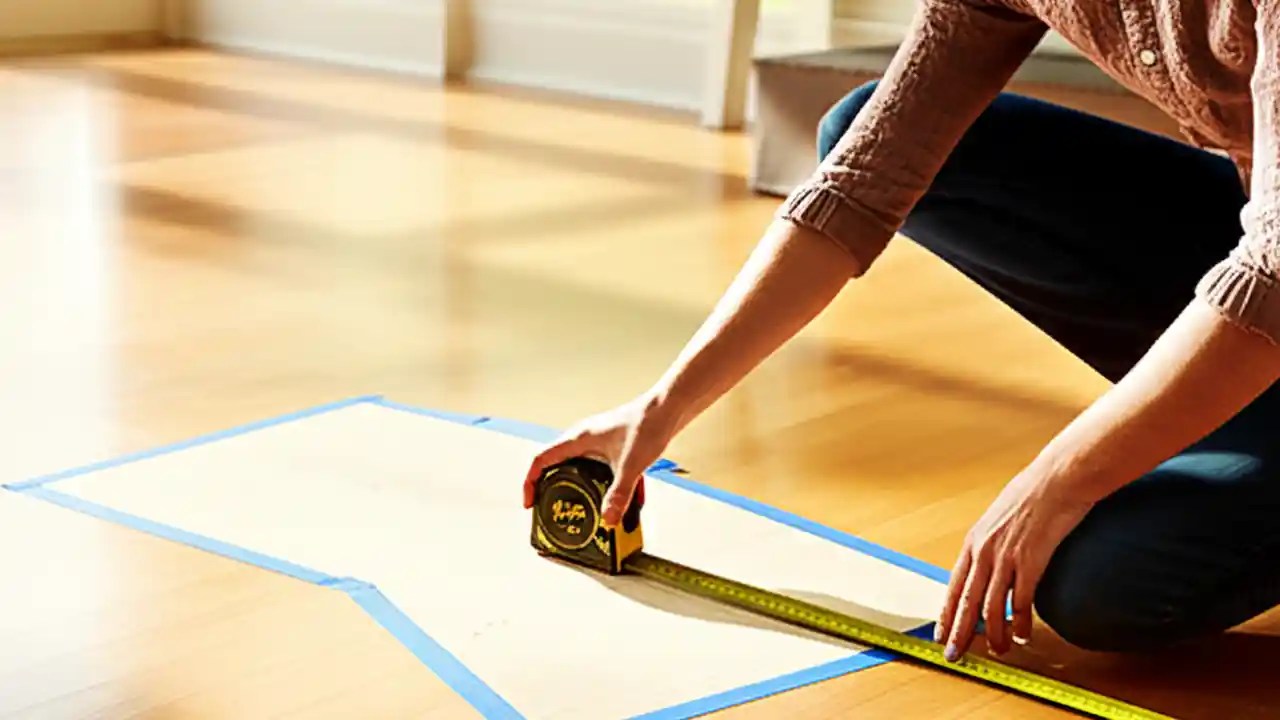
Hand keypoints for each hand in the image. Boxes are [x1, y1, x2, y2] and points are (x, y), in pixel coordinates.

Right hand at [522, 393, 677, 527]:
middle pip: (553, 464)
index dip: (530, 482)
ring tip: (579, 508)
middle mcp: (583, 438)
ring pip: (574, 465)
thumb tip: (608, 521)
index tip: (529, 503)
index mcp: (578, 439)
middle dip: (549, 488)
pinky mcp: (611, 444)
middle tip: (552, 510)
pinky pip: (594, 465)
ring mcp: (597, 440)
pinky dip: (596, 482)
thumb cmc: (648, 425)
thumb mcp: (631, 466)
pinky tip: (614, 497)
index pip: (541, 459)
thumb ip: (619, 495)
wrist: (669, 407)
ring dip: (573, 485)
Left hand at [935, 463, 1094, 660]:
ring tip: (999, 651)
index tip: (941, 634)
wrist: (1057, 479)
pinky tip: (1024, 636)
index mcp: (974, 542)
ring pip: (993, 607)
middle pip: (967, 601)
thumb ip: (991, 543)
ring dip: (995, 634)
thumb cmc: (1032, 496)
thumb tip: (989, 564)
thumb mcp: (999, 519)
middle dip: (959, 632)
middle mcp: (984, 551)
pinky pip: (1022, 601)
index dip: (947, 614)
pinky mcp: (1030, 561)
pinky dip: (1022, 622)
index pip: (954, 586)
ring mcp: (1006, 557)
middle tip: (954, 655)